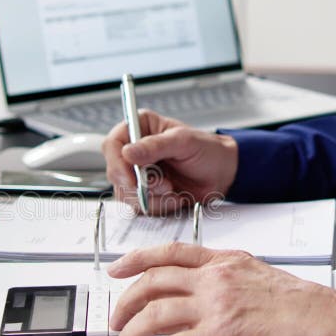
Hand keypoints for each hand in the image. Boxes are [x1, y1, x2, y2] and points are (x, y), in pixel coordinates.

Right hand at [102, 110, 238, 214]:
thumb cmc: (207, 150)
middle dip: (140, 184)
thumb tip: (128, 152)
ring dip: (152, 197)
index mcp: (140, 128)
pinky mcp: (145, 193)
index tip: (131, 177)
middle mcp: (134, 151)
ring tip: (174, 189)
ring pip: (126, 193)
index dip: (117, 163)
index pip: (113, 144)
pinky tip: (175, 197)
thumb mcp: (183, 142)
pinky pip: (139, 206)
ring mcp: (138, 174)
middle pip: (116, 173)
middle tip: (165, 184)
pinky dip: (159, 206)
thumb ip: (155, 146)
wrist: (222, 174)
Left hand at [107, 243, 335, 335]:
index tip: (118, 267)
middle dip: (125, 302)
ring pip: (154, 313)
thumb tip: (190, 303)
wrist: (330, 324)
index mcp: (224, 261)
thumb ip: (221, 285)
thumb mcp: (255, 280)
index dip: (136, 259)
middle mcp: (216, 277)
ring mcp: (217, 303)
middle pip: (153, 281)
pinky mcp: (221, 334)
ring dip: (129, 334)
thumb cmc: (302, 306)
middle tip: (115, 320)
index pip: (170, 252)